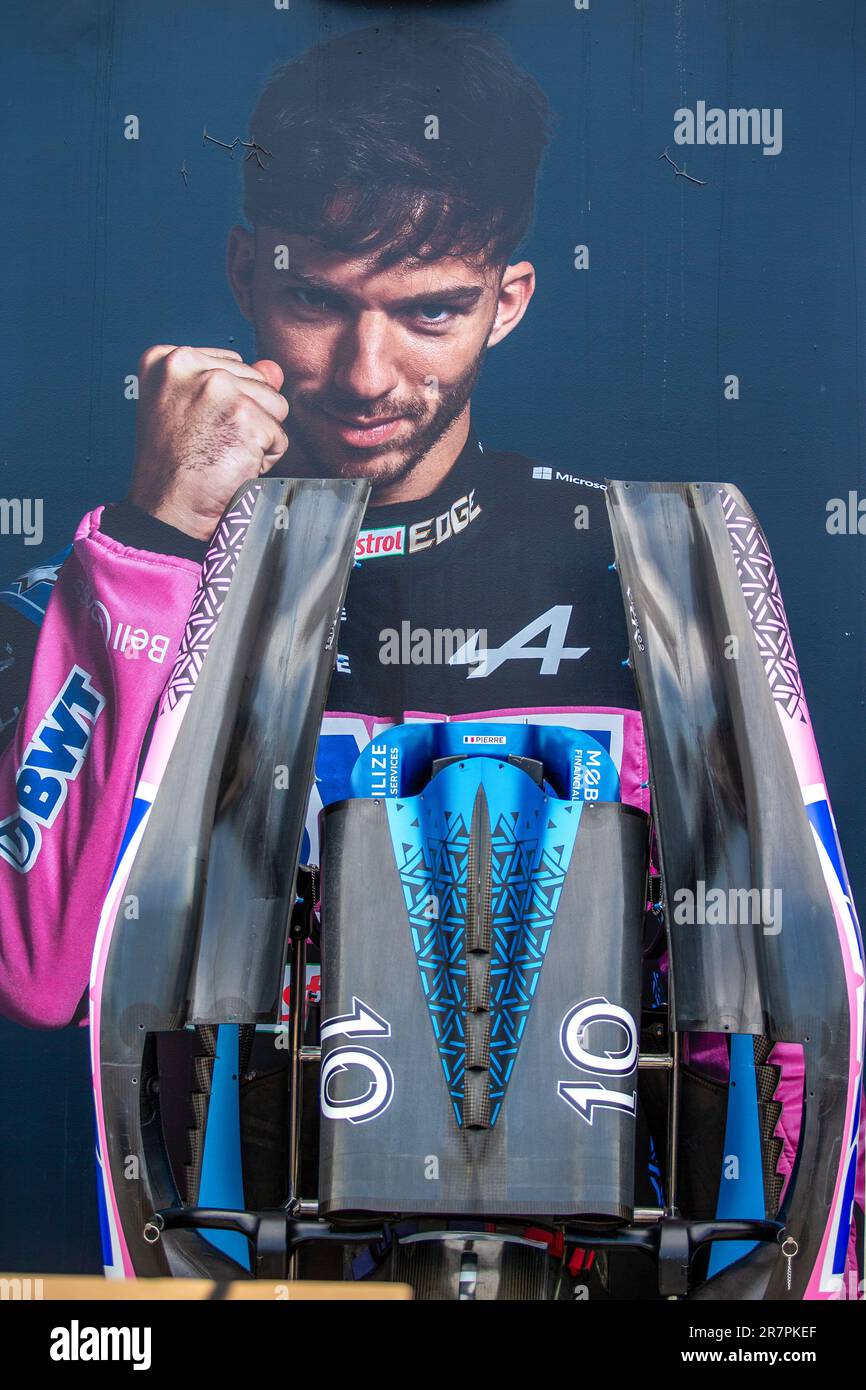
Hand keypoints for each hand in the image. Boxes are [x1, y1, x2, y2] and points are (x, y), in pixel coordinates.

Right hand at [129, 345, 289, 539]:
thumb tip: (273, 369)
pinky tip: (232, 466)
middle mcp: (187, 364)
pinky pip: (280, 436)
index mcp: (166, 358)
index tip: (196, 426)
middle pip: (257, 381)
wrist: (169, 509)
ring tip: (222, 453)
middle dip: (245, 417)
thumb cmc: (176, 467)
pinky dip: (264, 459)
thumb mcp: (193, 410)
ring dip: (257, 437)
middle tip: (209, 443)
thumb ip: (235, 382)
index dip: (225, 404)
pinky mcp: (243, 415)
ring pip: (275, 405)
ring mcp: (216, 387)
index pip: (232, 366)